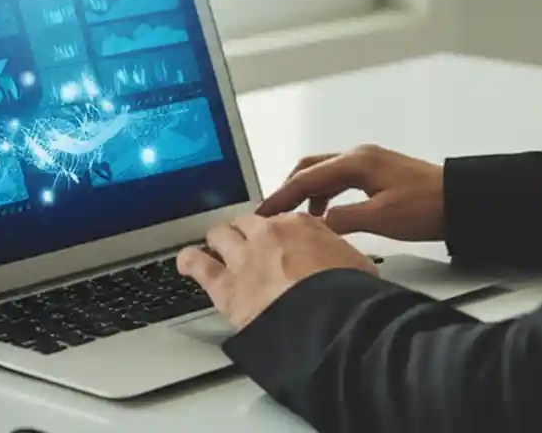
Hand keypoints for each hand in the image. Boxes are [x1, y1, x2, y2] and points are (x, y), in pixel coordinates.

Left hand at [177, 213, 377, 329]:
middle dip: (245, 232)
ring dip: (218, 242)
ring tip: (215, 249)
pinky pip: (198, 265)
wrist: (327, 323)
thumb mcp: (356, 265)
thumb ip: (340, 256)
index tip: (278, 240)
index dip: (277, 231)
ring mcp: (243, 258)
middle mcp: (267, 234)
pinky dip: (189, 261)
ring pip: (219, 236)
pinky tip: (185, 262)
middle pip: (246, 223)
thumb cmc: (346, 296)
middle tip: (247, 244)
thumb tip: (344, 263)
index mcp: (299, 225)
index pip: (280, 219)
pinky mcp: (225, 286)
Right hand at [257, 144, 445, 240]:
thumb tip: (317, 225)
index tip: (262, 212)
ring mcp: (369, 164)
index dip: (281, 196)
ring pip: (325, 175)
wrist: (462, 201)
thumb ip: (344, 220)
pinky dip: (325, 196)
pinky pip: (340, 181)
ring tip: (296, 220)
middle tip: (273, 213)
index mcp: (356, 162)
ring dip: (307, 195)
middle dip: (288, 190)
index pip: (306, 177)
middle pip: (310, 168)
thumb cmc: (428, 206)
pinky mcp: (378, 175)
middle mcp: (359, 157)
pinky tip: (326, 216)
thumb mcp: (381, 218)